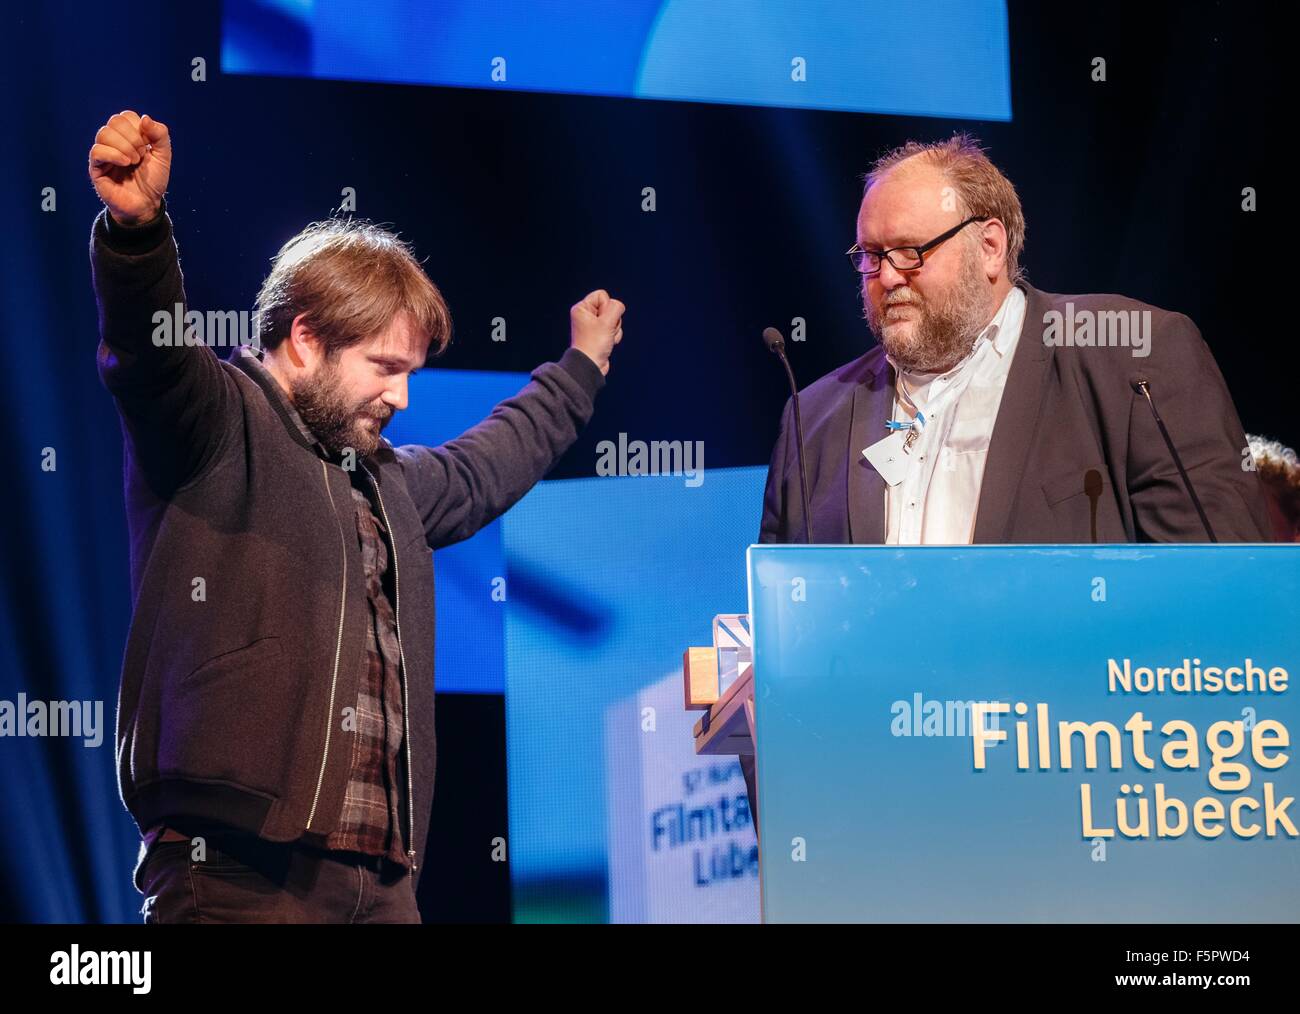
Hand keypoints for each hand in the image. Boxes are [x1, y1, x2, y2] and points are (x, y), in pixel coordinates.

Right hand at [88, 110, 171, 225]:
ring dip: (124, 146)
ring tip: (134, 161)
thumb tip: (145, 118)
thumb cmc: (153, 181)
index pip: (126, 116)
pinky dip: (113, 154)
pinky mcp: (95, 167)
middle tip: (141, 155)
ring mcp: (103, 153)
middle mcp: (113, 142)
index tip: (148, 145)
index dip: (139, 128)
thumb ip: (160, 136)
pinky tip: (125, 163)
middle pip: (115, 121)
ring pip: (104, 133)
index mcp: (128, 136)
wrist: (146, 204)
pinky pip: (97, 151)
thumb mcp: (163, 157)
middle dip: (133, 137)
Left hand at [569, 290, 624, 375]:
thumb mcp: (607, 322)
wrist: (590, 366)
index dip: (606, 307)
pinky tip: (608, 344)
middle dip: (612, 320)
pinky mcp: (600, 334)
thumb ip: (616, 307)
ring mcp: (593, 325)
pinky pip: (614, 328)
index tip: (600, 321)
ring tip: (605, 339)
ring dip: (614, 329)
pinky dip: (614, 336)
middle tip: (603, 331)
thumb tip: (618, 306)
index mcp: (581, 308)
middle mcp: (586, 315)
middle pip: (610, 307)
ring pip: (614, 318)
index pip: (602, 295)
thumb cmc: (594, 344)